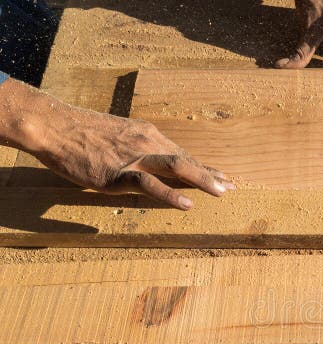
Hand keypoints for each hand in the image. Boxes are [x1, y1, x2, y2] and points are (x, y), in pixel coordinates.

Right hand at [0, 79, 232, 209]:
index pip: (182, 154)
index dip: (204, 167)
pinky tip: (188, 204)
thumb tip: (153, 165)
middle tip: (233, 187)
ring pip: (177, 166)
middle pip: (187, 160)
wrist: (55, 126)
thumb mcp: (118, 137)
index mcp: (148, 135)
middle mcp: (147, 143)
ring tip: (222, 192)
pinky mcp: (119, 173)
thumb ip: (139, 149)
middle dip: (212, 174)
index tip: (224, 176)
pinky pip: (149, 184)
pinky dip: (171, 194)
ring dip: (202, 179)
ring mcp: (134, 157)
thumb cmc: (82, 134)